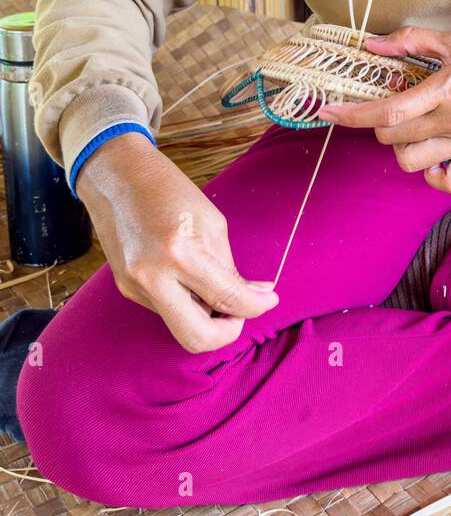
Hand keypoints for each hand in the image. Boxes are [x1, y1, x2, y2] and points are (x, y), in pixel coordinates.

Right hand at [75, 133, 279, 352]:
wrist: (117, 177)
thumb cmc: (169, 191)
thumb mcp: (212, 224)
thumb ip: (230, 268)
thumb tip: (255, 296)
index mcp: (180, 253)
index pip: (228, 299)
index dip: (256, 306)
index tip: (268, 300)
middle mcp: (152, 277)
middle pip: (197, 338)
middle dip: (227, 332)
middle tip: (242, 312)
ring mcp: (134, 287)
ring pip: (181, 326)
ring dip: (206, 315)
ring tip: (215, 286)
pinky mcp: (126, 289)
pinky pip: (166, 310)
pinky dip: (186, 302)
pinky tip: (189, 278)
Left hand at [320, 27, 450, 192]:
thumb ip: (410, 41)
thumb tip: (373, 45)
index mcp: (445, 90)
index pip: (387, 112)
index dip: (351, 115)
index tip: (327, 111)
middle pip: (392, 138)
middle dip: (378, 125)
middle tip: (387, 109)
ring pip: (411, 163)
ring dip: (400, 147)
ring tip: (409, 130)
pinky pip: (445, 182)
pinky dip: (430, 175)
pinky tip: (430, 156)